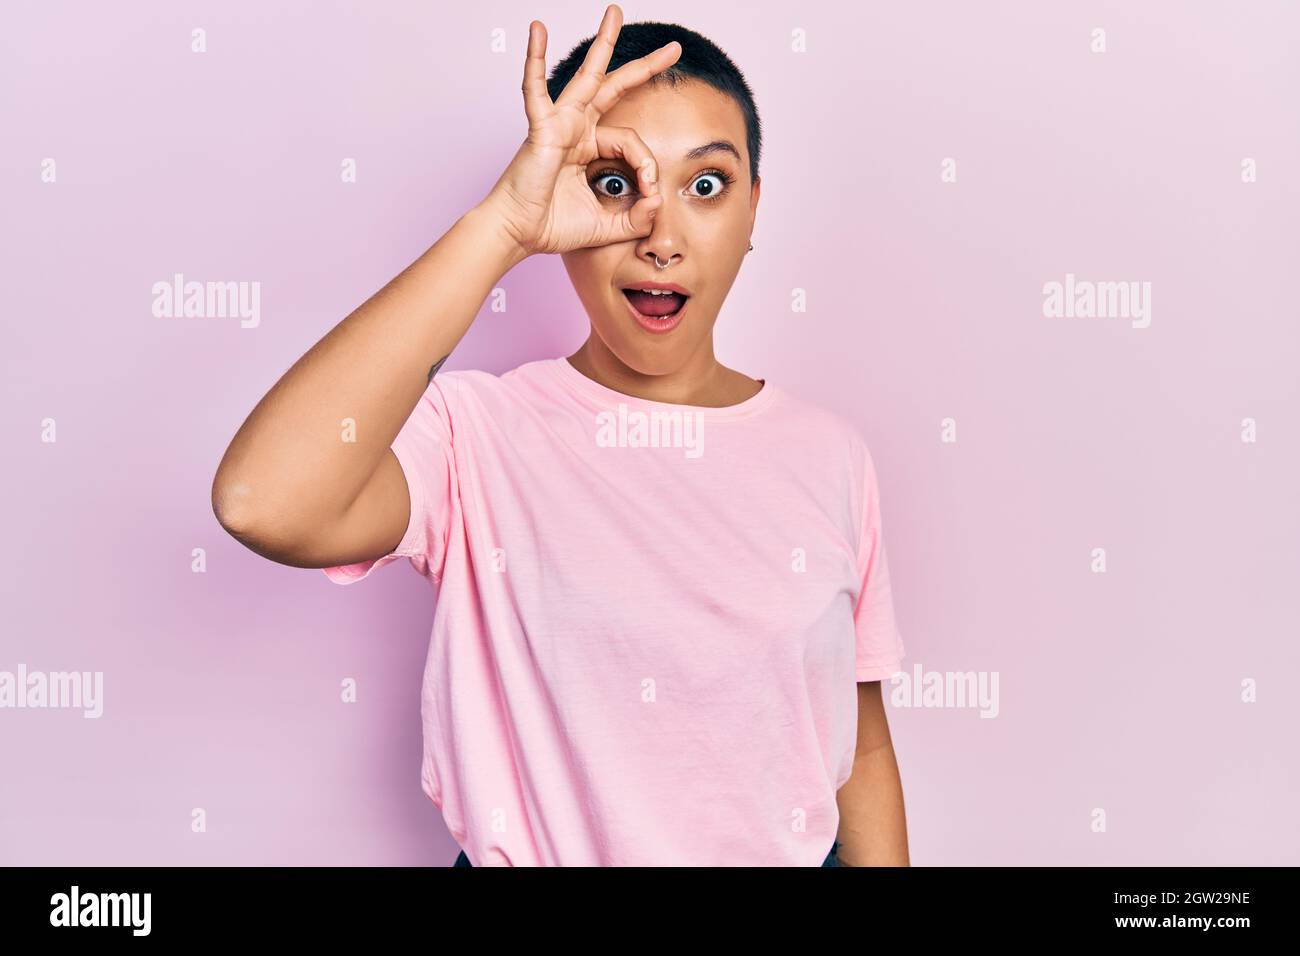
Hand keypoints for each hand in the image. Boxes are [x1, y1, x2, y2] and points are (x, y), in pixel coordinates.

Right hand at [479, 4, 680, 257]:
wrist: (519, 234)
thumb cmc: (553, 227)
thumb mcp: (609, 226)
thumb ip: (638, 217)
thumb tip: (659, 200)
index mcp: (591, 148)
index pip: (633, 143)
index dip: (648, 165)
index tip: (650, 192)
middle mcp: (577, 129)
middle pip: (616, 87)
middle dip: (645, 66)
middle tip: (673, 47)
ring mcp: (560, 123)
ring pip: (588, 75)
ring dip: (603, 43)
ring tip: (615, 13)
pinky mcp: (541, 127)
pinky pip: (535, 87)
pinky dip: (534, 58)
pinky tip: (537, 29)